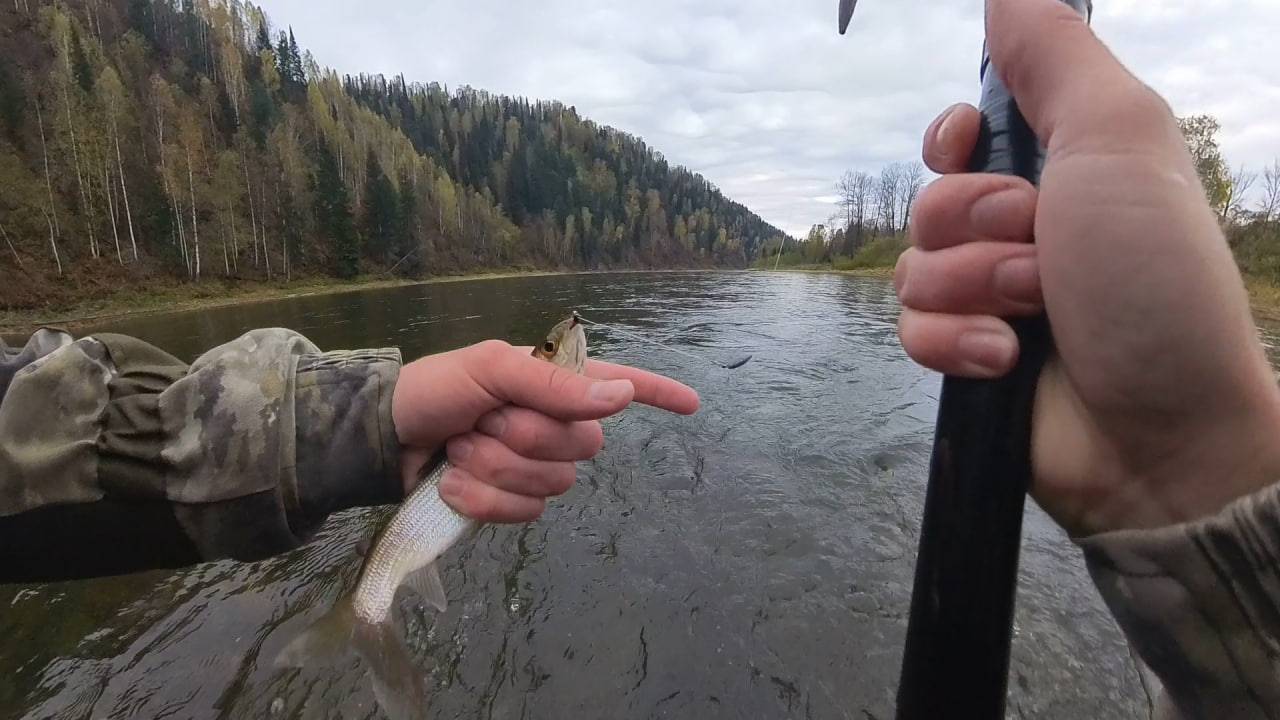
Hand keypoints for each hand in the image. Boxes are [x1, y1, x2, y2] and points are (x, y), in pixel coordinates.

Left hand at [392, 339, 699, 522]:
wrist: (382, 438)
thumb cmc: (435, 390)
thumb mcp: (492, 370)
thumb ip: (555, 384)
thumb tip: (621, 398)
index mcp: (552, 383)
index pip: (617, 384)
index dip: (656, 392)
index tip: (692, 405)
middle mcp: (552, 424)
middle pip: (583, 445)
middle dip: (524, 435)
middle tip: (481, 421)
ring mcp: (532, 468)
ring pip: (553, 485)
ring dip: (496, 467)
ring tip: (460, 449)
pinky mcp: (509, 504)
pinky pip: (523, 514)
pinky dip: (483, 500)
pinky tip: (455, 483)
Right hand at [894, 0, 1279, 535]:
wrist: (1162, 433)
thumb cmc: (1153, 279)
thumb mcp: (1118, 138)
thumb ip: (1056, 59)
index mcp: (1071, 171)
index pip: (969, 134)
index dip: (955, 138)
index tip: (969, 145)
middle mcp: (1030, 231)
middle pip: (932, 199)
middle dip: (977, 224)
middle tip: (1041, 250)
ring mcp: (997, 300)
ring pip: (914, 268)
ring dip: (973, 287)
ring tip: (1035, 314)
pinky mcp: (971, 361)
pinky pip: (912, 332)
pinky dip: (957, 343)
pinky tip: (1008, 361)